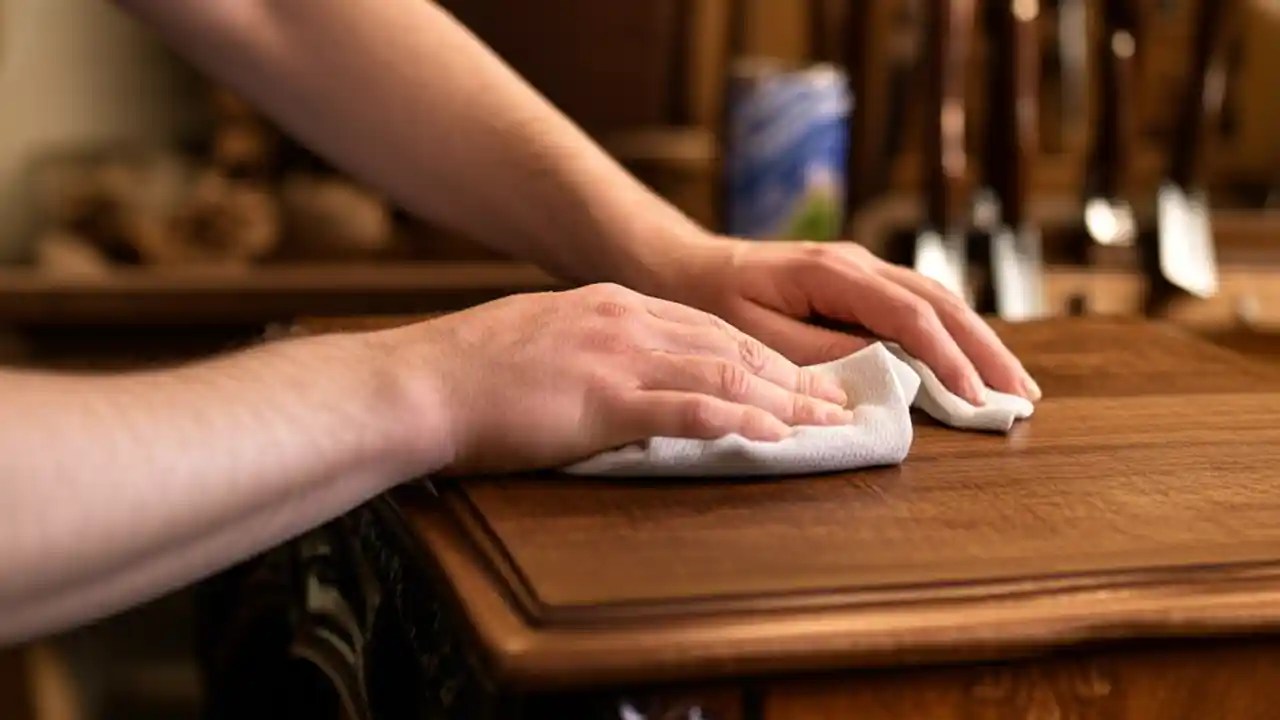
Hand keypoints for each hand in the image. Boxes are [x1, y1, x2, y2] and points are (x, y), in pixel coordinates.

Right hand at [374, 284, 852, 474]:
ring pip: (724, 371)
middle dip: (791, 375)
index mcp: (609, 305)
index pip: (706, 326)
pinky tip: (775, 436)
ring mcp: (615, 356)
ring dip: (785, 401)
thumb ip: (585, 351)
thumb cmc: (465, 372)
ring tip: (828, 424)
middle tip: (837, 402)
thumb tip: (612, 378)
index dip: (761, 354)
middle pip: (730, 344)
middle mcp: (624, 320)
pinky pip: (689, 407)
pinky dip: (741, 420)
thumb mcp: (536, 341)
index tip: (797, 376)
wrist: (419, 382)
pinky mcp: (602, 398)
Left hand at [646, 236, 1040, 404]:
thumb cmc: (712, 301)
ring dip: (978, 343)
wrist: (686, 268)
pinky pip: (917, 307)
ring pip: (937, 302)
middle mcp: (857, 263)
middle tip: (1023, 396)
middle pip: (940, 303)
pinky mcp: (859, 285)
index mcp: (832, 272)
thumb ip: (818, 353)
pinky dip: (951, 335)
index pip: (909, 315)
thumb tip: (884, 371)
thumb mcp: (755, 334)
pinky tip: (972, 362)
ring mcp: (862, 270)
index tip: (973, 399)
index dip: (946, 357)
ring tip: (1013, 385)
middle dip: (985, 350)